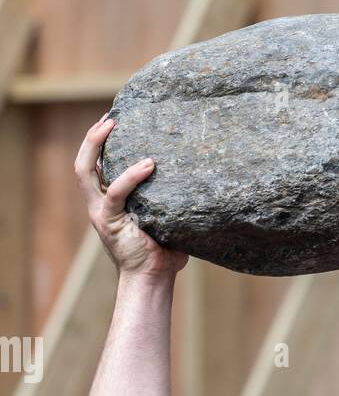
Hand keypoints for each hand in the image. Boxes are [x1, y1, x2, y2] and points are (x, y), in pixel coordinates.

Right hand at [74, 112, 188, 277]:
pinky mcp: (109, 220)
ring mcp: (100, 212)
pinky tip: (149, 164)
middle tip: (110, 116)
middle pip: (82, 163)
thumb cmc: (164, 253)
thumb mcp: (165, 220)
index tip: (113, 120)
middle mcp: (98, 205)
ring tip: (113, 125)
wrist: (154, 279)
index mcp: (108, 204)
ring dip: (95, 145)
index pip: (95, 167)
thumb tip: (200, 179)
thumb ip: (171, 200)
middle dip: (92, 138)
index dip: (99, 144)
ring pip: (85, 171)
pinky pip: (116, 192)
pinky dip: (131, 176)